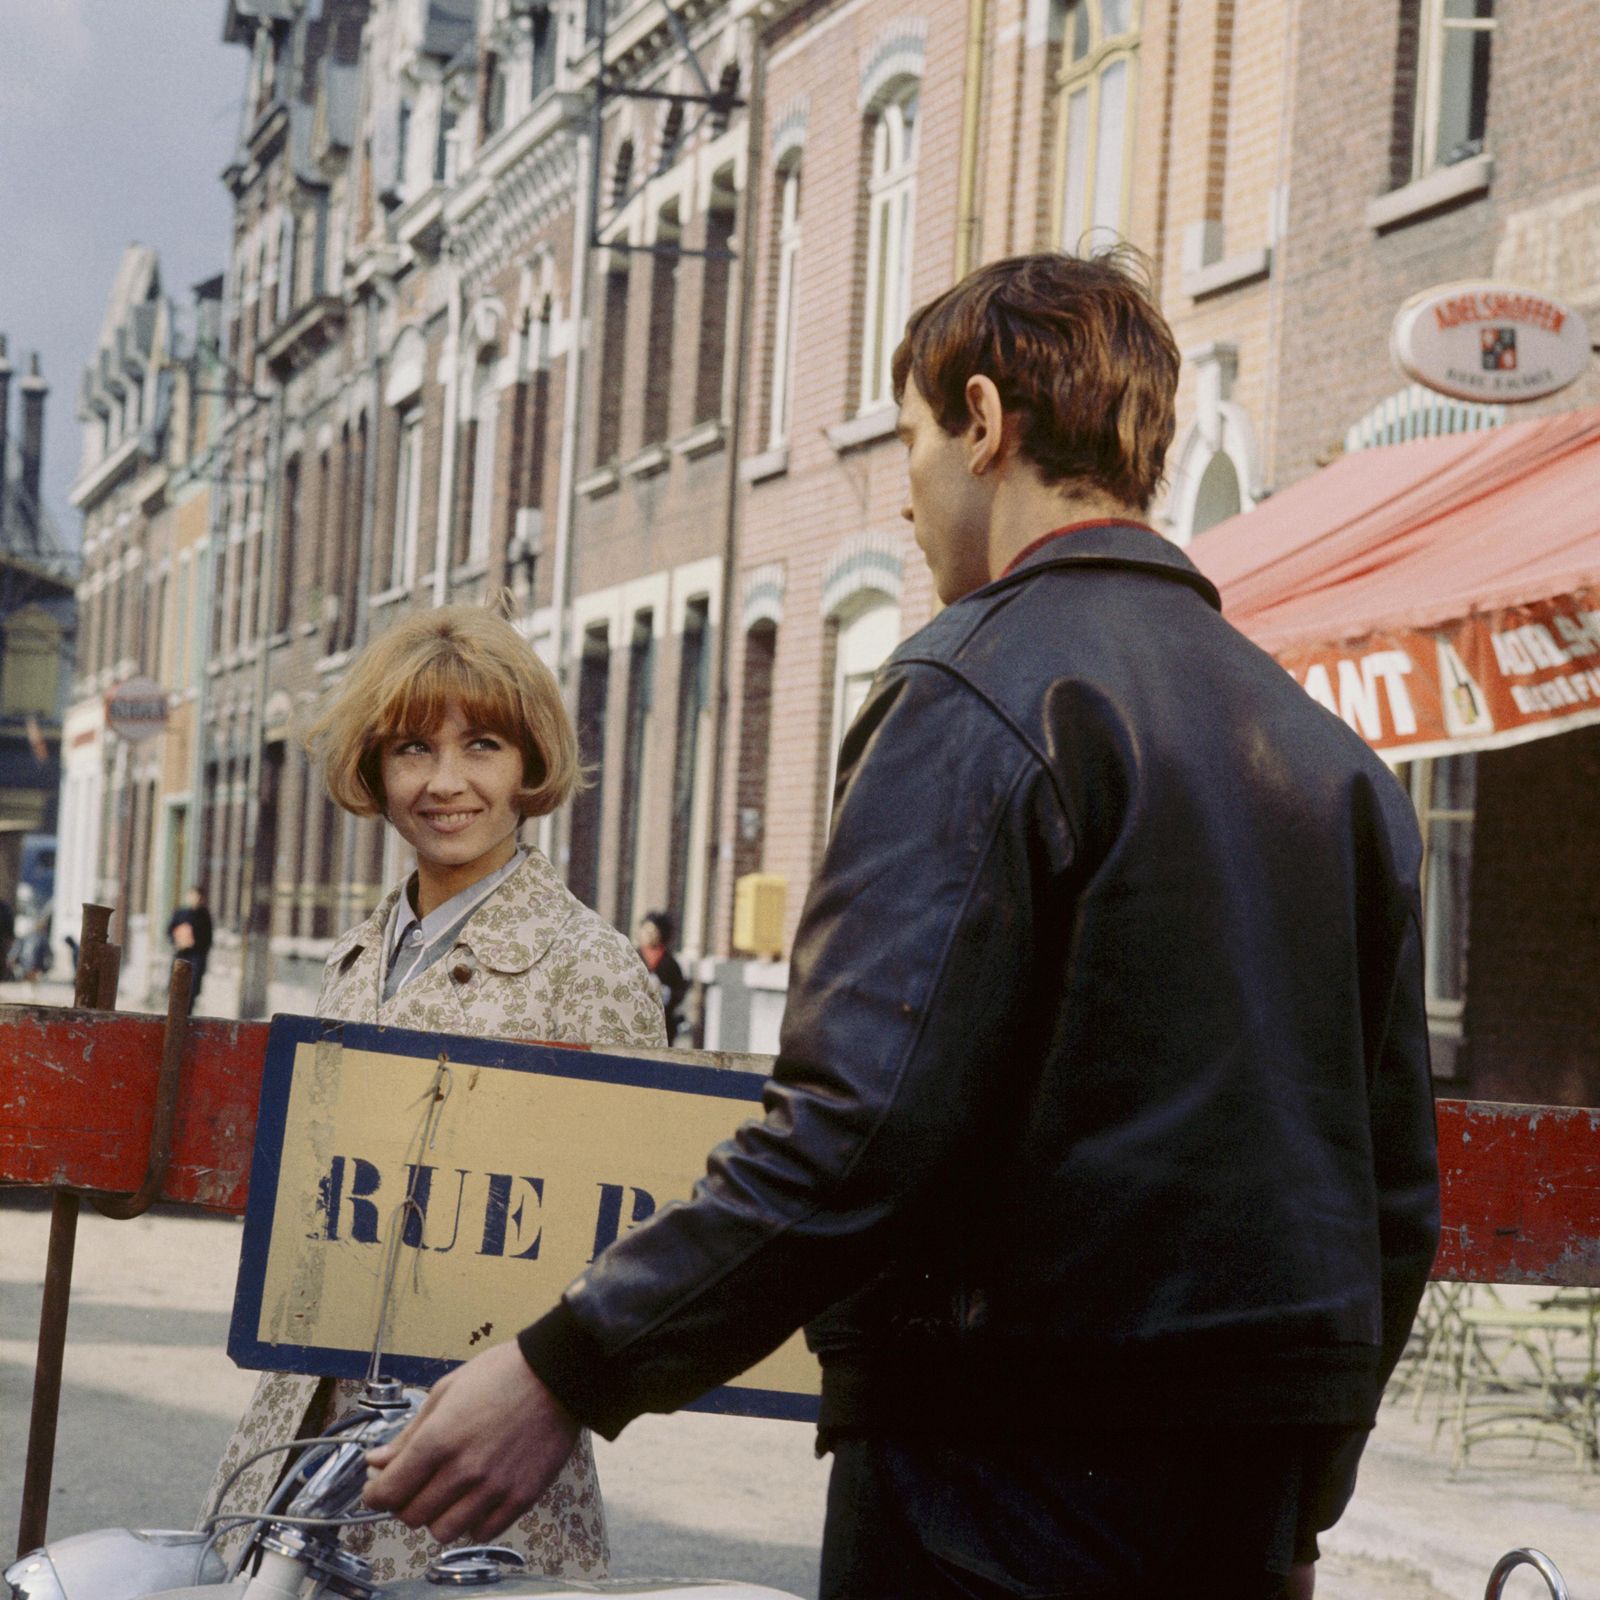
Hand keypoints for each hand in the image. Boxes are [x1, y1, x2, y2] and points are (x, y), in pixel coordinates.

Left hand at [362, 1341, 580, 1543]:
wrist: (558, 1374)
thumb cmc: (502, 1373)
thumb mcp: (447, 1390)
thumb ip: (410, 1432)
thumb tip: (377, 1460)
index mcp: (439, 1439)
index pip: (389, 1492)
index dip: (375, 1495)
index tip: (377, 1489)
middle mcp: (464, 1470)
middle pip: (413, 1516)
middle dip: (405, 1503)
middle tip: (414, 1486)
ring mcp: (494, 1488)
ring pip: (444, 1532)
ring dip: (438, 1517)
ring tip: (447, 1494)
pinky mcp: (520, 1498)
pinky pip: (482, 1533)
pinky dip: (472, 1523)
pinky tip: (475, 1500)